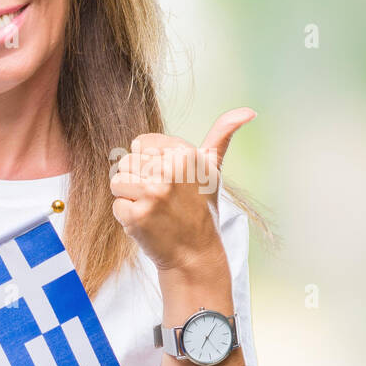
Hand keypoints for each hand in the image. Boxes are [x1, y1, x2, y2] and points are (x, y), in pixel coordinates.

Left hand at [110, 107, 255, 272]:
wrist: (196, 254)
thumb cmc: (201, 208)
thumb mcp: (213, 169)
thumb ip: (222, 135)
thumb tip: (249, 111)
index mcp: (184, 154)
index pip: (140, 144)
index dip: (149, 163)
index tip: (169, 180)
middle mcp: (169, 170)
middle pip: (126, 161)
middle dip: (139, 180)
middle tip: (162, 198)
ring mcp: (152, 194)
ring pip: (118, 181)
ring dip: (130, 197)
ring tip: (153, 209)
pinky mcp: (136, 216)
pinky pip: (117, 205)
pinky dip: (127, 217)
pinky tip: (148, 223)